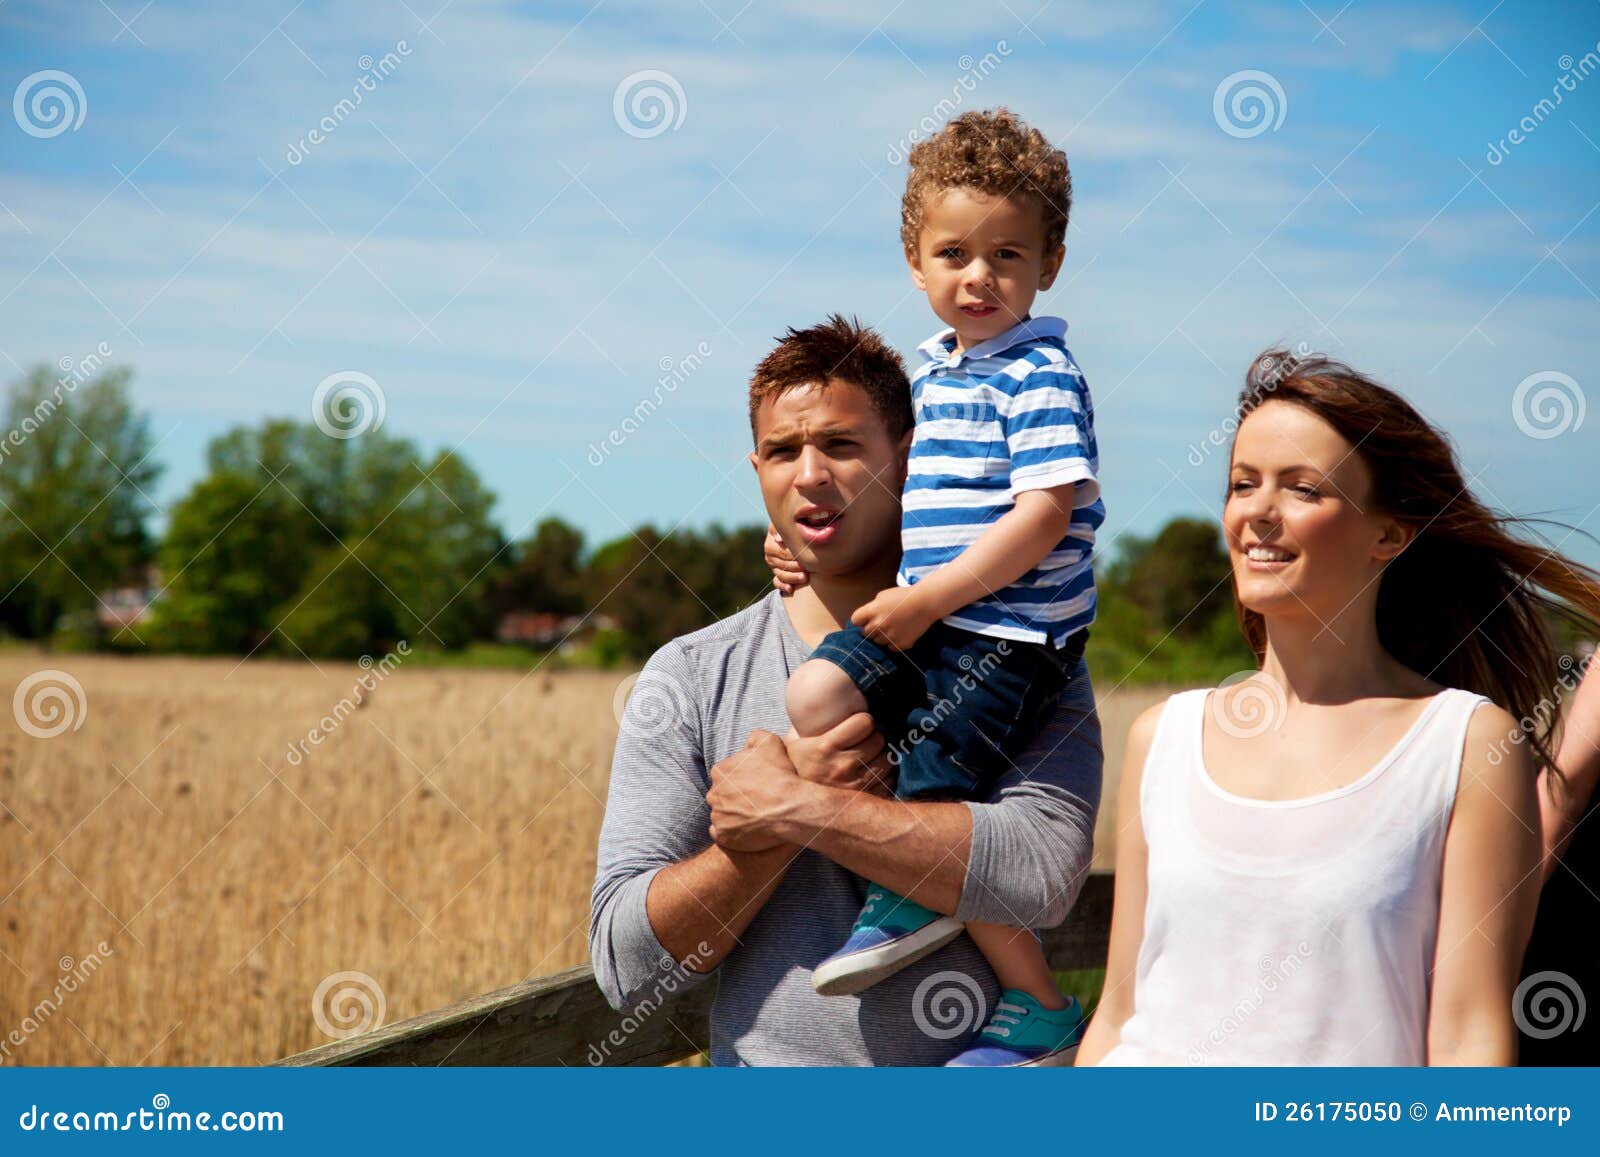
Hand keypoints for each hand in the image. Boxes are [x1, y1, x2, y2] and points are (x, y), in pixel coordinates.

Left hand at [707, 730, 804, 851]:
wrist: (790, 807)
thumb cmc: (780, 775)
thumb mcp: (769, 742)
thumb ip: (755, 737)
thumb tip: (749, 741)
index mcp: (720, 771)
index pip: (727, 774)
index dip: (743, 778)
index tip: (758, 783)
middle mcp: (713, 793)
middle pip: (723, 794)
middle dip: (736, 796)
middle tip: (757, 800)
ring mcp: (717, 816)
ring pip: (723, 814)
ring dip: (735, 814)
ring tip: (756, 815)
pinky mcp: (723, 836)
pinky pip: (722, 833)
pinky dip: (733, 832)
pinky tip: (748, 829)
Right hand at [765, 523, 808, 593]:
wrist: (801, 535)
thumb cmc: (796, 526)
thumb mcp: (787, 524)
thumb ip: (781, 529)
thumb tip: (779, 539)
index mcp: (770, 544)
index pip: (782, 553)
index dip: (794, 556)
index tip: (805, 557)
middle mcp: (770, 556)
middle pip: (782, 565)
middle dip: (795, 567)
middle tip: (808, 569)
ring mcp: (774, 567)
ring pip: (780, 575)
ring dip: (792, 578)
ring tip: (805, 578)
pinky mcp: (778, 575)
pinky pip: (777, 583)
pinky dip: (783, 586)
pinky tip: (791, 589)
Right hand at [784, 713, 894, 797]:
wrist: (791, 807)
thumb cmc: (794, 769)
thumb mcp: (793, 742)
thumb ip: (805, 722)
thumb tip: (817, 699)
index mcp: (824, 747)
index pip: (865, 722)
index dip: (863, 720)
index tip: (858, 724)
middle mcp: (842, 766)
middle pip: (879, 739)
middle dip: (873, 736)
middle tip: (864, 740)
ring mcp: (856, 785)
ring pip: (888, 759)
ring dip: (880, 755)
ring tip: (868, 756)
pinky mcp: (866, 800)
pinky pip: (889, 779)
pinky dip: (884, 775)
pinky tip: (870, 772)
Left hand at [851, 586, 935, 650]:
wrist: (925, 603)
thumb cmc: (903, 597)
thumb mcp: (882, 596)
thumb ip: (871, 608)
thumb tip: (864, 620)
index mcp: (873, 611)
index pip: (855, 621)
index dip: (860, 620)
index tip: (865, 619)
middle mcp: (879, 625)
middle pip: (865, 633)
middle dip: (871, 629)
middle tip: (881, 623)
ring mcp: (889, 636)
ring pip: (876, 642)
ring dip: (881, 637)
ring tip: (892, 627)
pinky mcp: (900, 644)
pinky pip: (889, 647)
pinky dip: (892, 642)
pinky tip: (899, 633)